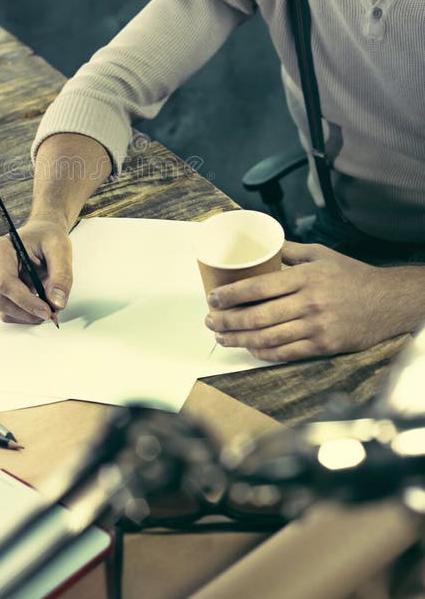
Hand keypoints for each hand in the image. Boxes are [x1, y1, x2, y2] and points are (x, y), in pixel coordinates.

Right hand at [0, 218, 72, 323]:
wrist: (43, 235)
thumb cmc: (48, 237)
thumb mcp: (60, 249)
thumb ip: (61, 275)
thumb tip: (57, 302)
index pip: (5, 282)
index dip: (26, 301)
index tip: (47, 310)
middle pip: (1, 299)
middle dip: (27, 311)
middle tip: (52, 313)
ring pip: (3, 309)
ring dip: (27, 315)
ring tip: (49, 308)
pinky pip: (8, 311)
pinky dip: (25, 315)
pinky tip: (40, 306)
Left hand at [205, 241, 413, 361]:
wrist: (388, 301)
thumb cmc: (351, 275)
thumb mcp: (320, 254)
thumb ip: (288, 251)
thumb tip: (259, 245)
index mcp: (306, 277)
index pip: (259, 287)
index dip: (231, 295)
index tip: (213, 297)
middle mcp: (309, 302)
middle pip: (258, 316)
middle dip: (228, 320)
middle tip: (210, 320)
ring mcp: (317, 326)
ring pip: (268, 338)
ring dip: (239, 339)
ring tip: (222, 336)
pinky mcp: (324, 345)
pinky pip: (287, 353)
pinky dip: (264, 353)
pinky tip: (250, 348)